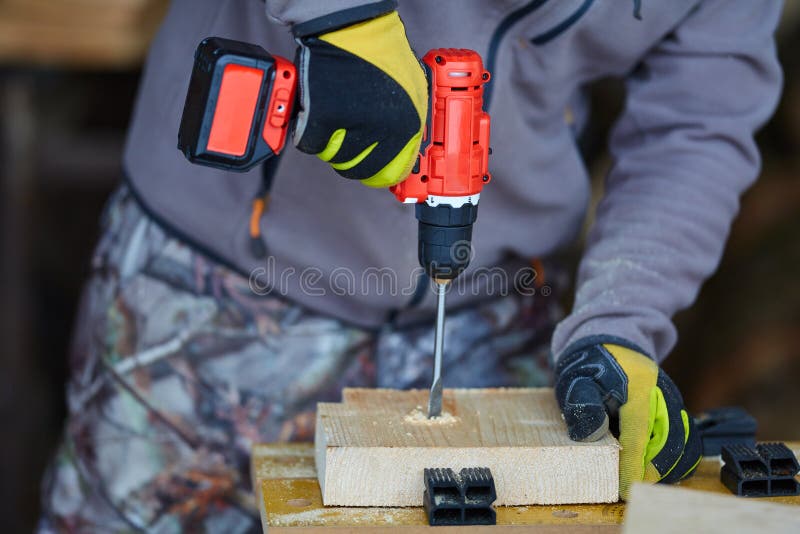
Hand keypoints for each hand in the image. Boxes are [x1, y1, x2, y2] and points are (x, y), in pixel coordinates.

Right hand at [292, 9, 426, 186]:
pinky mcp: (323, 117)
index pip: (392, 173)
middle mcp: (382, 131)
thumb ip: (409, 125)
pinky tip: (317, 118)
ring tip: (333, 123)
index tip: (372, 174)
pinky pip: (311, 144)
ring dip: (330, 145)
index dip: (380, 176)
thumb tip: (404, 155)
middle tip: (346, 146)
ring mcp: (352, 125)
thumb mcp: (413, 92)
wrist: (353, 27)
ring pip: (334, 158)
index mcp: (407, 127)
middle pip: (359, 170)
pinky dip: (309, 134)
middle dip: (351, 162)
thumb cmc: (383, 54)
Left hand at [554, 337, 701, 498]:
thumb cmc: (590, 367)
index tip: (626, 489)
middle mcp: (663, 393)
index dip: (633, 463)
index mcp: (638, 384)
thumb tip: (592, 434)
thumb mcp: (576, 380)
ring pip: (683, 443)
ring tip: (645, 483)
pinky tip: (661, 473)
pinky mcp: (677, 410)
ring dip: (667, 468)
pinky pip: (687, 440)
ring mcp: (673, 402)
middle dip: (652, 470)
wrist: (610, 346)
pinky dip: (678, 460)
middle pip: (668, 440)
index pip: (638, 431)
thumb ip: (582, 404)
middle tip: (633, 489)